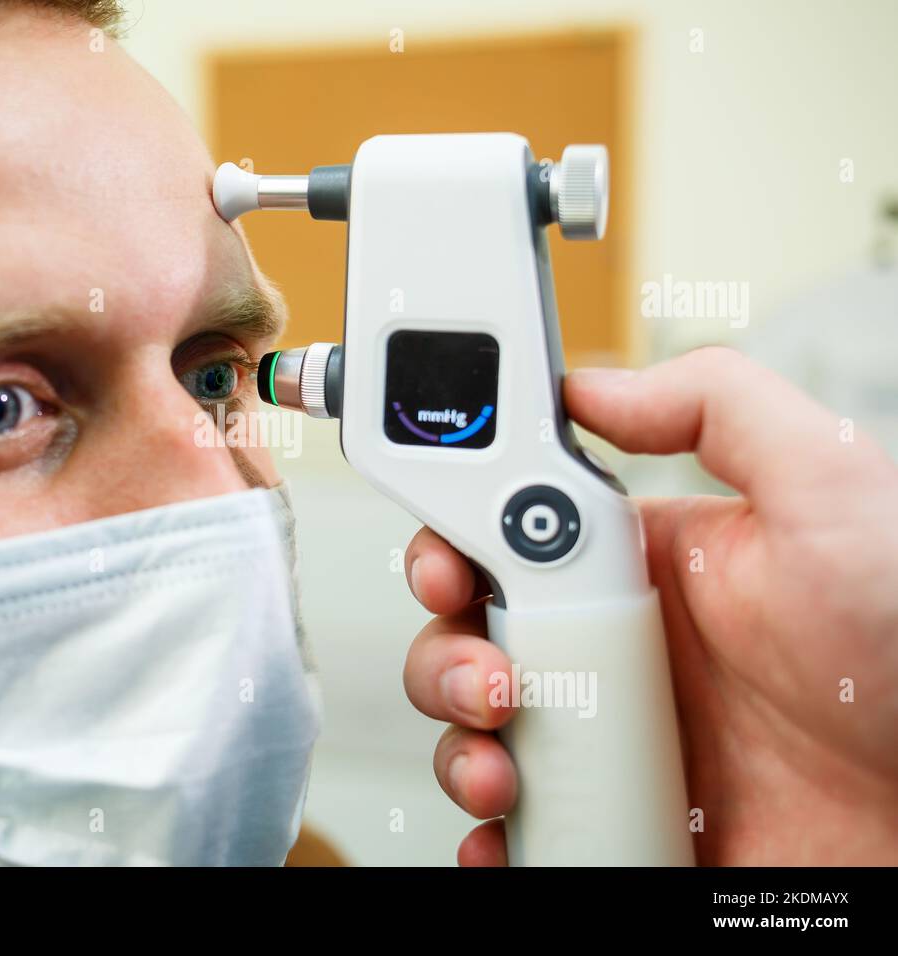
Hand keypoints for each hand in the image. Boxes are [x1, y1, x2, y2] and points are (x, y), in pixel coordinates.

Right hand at [401, 347, 897, 864]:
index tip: (448, 569)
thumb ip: (718, 406)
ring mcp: (618, 737)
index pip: (512, 533)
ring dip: (460, 745)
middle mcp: (620, 647)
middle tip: (491, 678)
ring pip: (483, 728)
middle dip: (447, 653)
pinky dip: (491, 833)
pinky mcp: (627, 818)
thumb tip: (593, 384)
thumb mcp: (831, 489)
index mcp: (645, 563)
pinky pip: (529, 823)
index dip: (457, 544)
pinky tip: (509, 830)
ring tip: (505, 766)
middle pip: (475, 633)